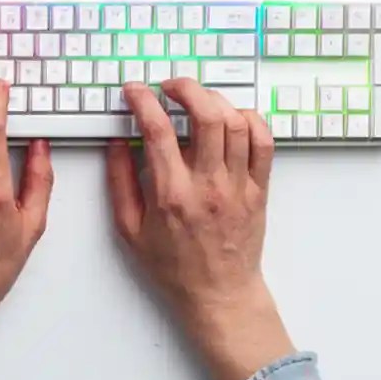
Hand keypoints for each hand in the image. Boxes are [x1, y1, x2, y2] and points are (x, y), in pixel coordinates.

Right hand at [106, 79, 293, 379]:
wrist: (219, 295)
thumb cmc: (172, 266)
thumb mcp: (129, 229)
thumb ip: (119, 183)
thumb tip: (117, 143)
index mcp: (171, 195)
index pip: (157, 132)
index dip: (143, 101)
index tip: (134, 90)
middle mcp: (208, 185)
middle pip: (206, 116)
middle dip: (186, 88)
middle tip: (170, 85)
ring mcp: (238, 185)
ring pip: (236, 123)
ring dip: (215, 99)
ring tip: (197, 99)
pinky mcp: (258, 189)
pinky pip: (263, 142)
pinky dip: (250, 119)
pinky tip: (232, 117)